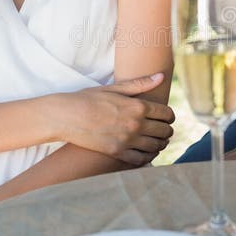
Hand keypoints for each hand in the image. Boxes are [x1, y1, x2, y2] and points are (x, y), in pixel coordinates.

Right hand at [54, 73, 174, 164]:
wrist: (65, 116)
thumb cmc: (88, 98)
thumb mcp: (114, 88)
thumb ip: (140, 84)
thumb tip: (161, 76)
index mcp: (137, 106)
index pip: (167, 114)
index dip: (169, 116)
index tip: (166, 117)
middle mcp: (135, 124)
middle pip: (165, 131)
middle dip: (167, 130)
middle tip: (163, 130)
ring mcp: (127, 140)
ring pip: (156, 146)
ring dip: (160, 144)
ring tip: (157, 141)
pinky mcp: (117, 152)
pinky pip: (141, 159)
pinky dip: (148, 157)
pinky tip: (146, 153)